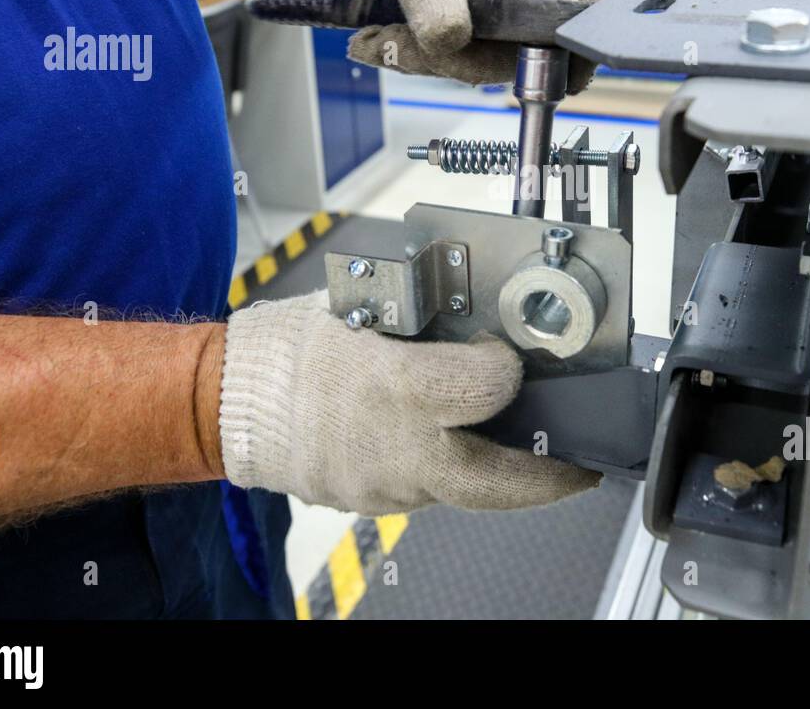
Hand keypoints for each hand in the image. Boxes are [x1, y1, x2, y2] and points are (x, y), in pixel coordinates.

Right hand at [217, 291, 599, 514]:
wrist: (228, 400)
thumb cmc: (294, 346)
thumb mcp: (365, 309)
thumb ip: (430, 321)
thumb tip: (483, 318)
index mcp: (394, 384)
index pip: (489, 388)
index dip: (510, 369)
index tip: (509, 358)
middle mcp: (394, 445)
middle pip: (497, 482)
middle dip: (551, 480)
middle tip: (581, 469)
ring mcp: (383, 484)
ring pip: (464, 491)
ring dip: (499, 474)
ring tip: (527, 453)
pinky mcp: (371, 500)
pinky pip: (428, 490)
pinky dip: (452, 471)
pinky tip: (459, 448)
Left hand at [341, 0, 611, 92]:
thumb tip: (450, 45)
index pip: (587, 6)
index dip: (579, 47)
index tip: (548, 75)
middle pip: (524, 54)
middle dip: (458, 61)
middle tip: (391, 43)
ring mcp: (503, 9)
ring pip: (482, 62)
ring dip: (425, 59)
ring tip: (374, 36)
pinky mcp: (475, 23)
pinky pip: (456, 55)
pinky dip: (415, 53)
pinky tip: (375, 37)